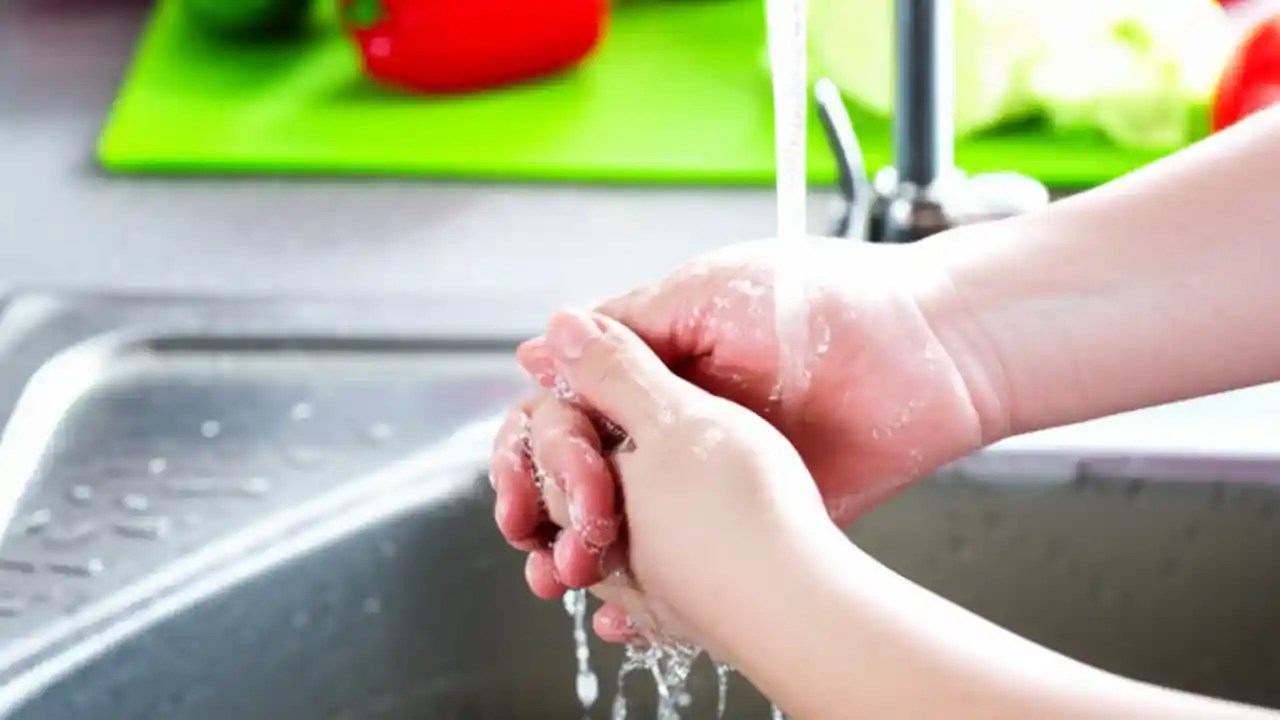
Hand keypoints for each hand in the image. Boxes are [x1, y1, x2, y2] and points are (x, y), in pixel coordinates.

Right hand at [534, 311, 832, 651]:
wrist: (931, 350)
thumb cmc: (827, 302)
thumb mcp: (711, 295)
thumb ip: (629, 331)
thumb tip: (543, 346)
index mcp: (655, 366)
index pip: (569, 410)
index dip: (536, 450)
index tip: (524, 487)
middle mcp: (675, 420)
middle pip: (584, 471)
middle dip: (552, 509)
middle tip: (547, 541)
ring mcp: (712, 472)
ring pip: (626, 521)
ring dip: (585, 553)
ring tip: (569, 579)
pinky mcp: (756, 516)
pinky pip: (691, 561)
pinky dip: (651, 593)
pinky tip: (625, 613)